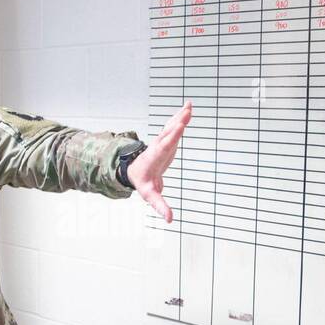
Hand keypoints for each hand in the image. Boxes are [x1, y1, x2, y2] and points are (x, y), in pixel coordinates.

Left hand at [127, 101, 191, 221]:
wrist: (135, 171)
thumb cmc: (143, 182)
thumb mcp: (150, 195)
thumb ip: (159, 205)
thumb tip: (169, 219)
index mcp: (155, 158)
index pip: (164, 146)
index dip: (172, 137)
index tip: (179, 127)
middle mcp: (159, 146)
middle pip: (169, 133)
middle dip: (177, 123)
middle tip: (187, 112)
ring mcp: (163, 141)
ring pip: (171, 127)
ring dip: (180, 116)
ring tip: (189, 105)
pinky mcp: (167, 139)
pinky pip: (174, 126)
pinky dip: (180, 117)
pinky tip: (188, 109)